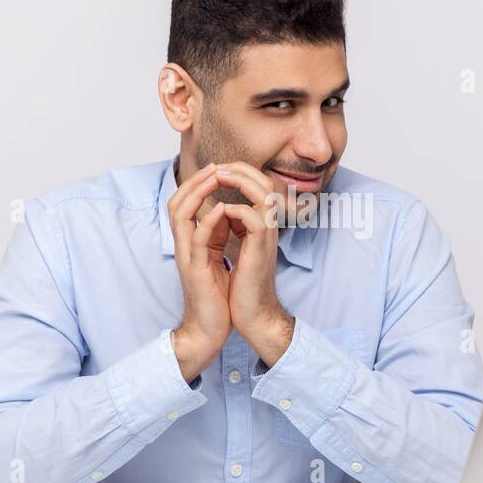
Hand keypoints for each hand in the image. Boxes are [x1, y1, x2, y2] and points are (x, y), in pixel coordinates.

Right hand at [168, 161, 232, 382]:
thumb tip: (225, 213)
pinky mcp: (195, 270)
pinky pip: (196, 240)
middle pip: (177, 202)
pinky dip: (207, 221)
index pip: (185, 204)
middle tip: (215, 165)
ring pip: (180, 215)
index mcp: (191, 243)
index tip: (218, 169)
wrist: (210, 330)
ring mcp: (187, 257)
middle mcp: (184, 246)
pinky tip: (221, 209)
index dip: (198, 184)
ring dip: (197, 192)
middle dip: (195, 180)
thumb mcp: (217, 258)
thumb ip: (217, 236)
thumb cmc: (216, 297)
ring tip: (214, 176)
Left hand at [214, 162, 295, 367]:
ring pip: (265, 194)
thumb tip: (220, 206)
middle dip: (240, 169)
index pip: (258, 184)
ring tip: (219, 177)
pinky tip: (222, 211)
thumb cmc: (241, 285)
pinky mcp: (261, 250)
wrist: (252, 314)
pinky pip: (256, 219)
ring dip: (240, 181)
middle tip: (216, 167)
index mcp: (261, 224)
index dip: (238, 172)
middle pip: (265, 182)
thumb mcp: (235, 247)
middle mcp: (268, 227)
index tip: (214, 171)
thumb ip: (231, 225)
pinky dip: (238, 210)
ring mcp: (267, 237)